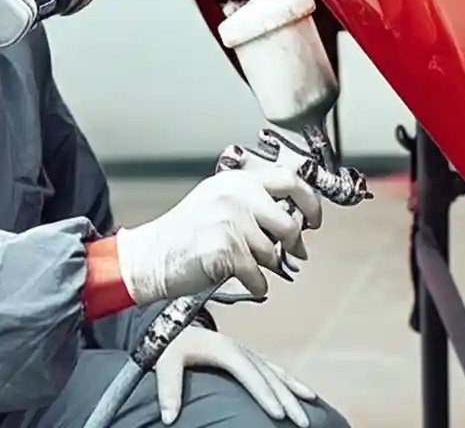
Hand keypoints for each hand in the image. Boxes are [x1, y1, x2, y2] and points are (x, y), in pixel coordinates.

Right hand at [116, 167, 322, 304]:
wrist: (150, 256)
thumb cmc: (185, 234)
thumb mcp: (218, 202)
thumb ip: (254, 203)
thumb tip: (296, 219)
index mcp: (236, 180)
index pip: (290, 180)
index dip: (311, 202)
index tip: (314, 219)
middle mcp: (234, 196)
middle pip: (289, 222)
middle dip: (294, 243)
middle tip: (294, 252)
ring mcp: (230, 222)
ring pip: (273, 253)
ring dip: (266, 266)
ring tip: (246, 266)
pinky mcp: (226, 250)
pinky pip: (259, 276)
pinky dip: (256, 285)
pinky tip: (245, 282)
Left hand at [154, 326, 317, 426]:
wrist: (174, 321)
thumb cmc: (169, 343)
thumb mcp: (164, 362)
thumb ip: (168, 388)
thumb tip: (169, 418)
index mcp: (225, 350)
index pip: (250, 376)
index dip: (265, 396)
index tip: (278, 415)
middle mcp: (241, 350)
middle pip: (270, 376)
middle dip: (288, 399)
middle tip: (302, 422)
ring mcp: (247, 352)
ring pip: (276, 373)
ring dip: (294, 390)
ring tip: (311, 405)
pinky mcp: (248, 356)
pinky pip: (275, 369)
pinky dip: (290, 380)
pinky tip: (305, 391)